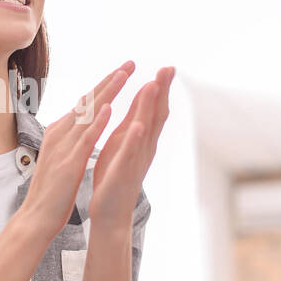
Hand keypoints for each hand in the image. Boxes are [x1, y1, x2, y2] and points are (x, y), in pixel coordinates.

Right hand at [20, 62, 130, 239]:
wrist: (37, 216)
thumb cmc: (52, 189)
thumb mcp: (61, 155)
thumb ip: (68, 137)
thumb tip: (76, 122)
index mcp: (61, 131)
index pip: (86, 103)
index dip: (105, 86)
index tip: (123, 71)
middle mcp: (60, 133)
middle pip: (88, 101)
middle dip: (110, 80)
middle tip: (130, 63)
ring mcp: (63, 146)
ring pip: (87, 113)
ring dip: (106, 92)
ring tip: (123, 75)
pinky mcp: (68, 162)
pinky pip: (84, 138)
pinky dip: (96, 121)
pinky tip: (108, 108)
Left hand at [88, 66, 174, 226]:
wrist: (111, 213)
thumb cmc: (115, 175)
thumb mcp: (124, 141)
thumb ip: (134, 120)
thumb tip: (144, 96)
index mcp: (141, 138)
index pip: (153, 108)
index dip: (160, 88)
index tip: (167, 67)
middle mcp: (144, 147)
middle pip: (156, 115)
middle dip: (162, 91)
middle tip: (169, 68)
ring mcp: (135, 159)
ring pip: (145, 129)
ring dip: (149, 107)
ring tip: (153, 86)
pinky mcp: (122, 172)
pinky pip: (129, 153)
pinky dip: (133, 138)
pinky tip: (137, 125)